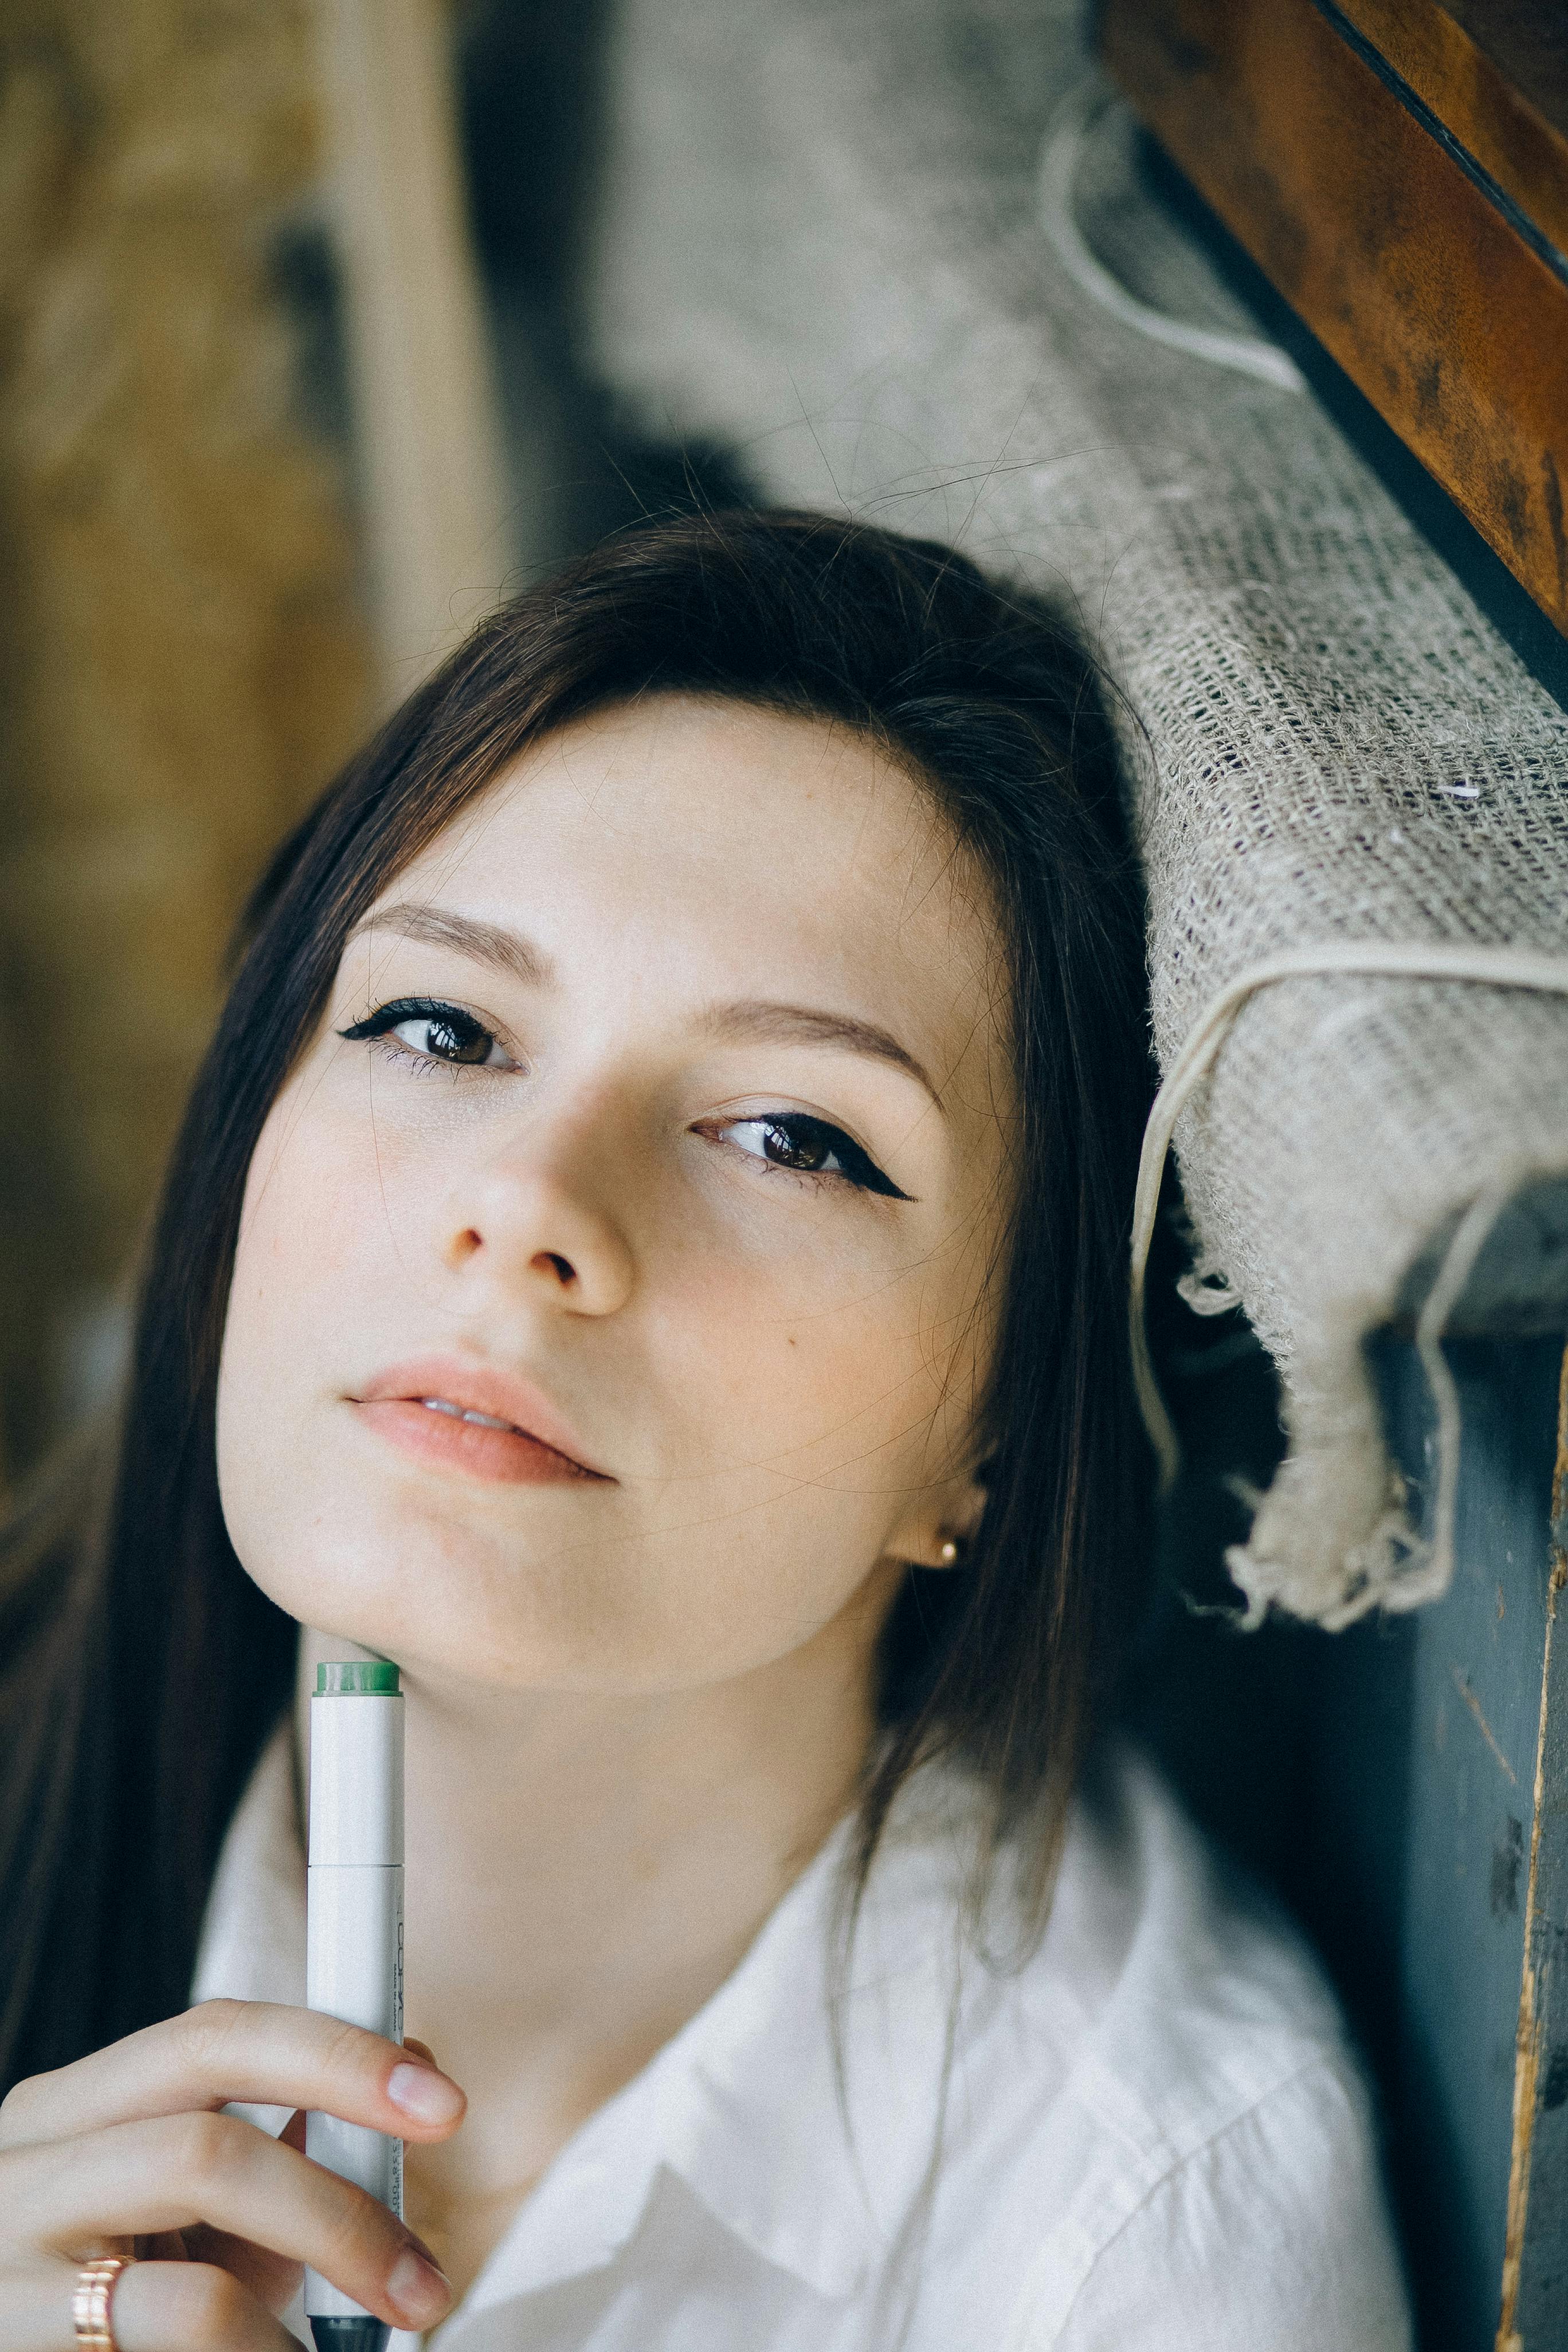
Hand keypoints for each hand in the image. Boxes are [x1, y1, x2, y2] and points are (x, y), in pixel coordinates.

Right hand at [0, 2001, 465, 2350]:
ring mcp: (12, 2236)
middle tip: (436, 2210)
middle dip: (343, 2121)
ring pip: (203, 2169)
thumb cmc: (116, 2322)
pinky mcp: (14, 2327)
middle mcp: (33, 2151)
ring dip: (332, 2235)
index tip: (443, 2096)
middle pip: (209, 2083)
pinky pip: (180, 2313)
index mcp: (76, 2108)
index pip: (217, 2032)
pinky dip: (264, 2342)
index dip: (339, 2046)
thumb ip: (280, 2165)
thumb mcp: (192, 2239)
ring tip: (400, 2309)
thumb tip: (411, 2084)